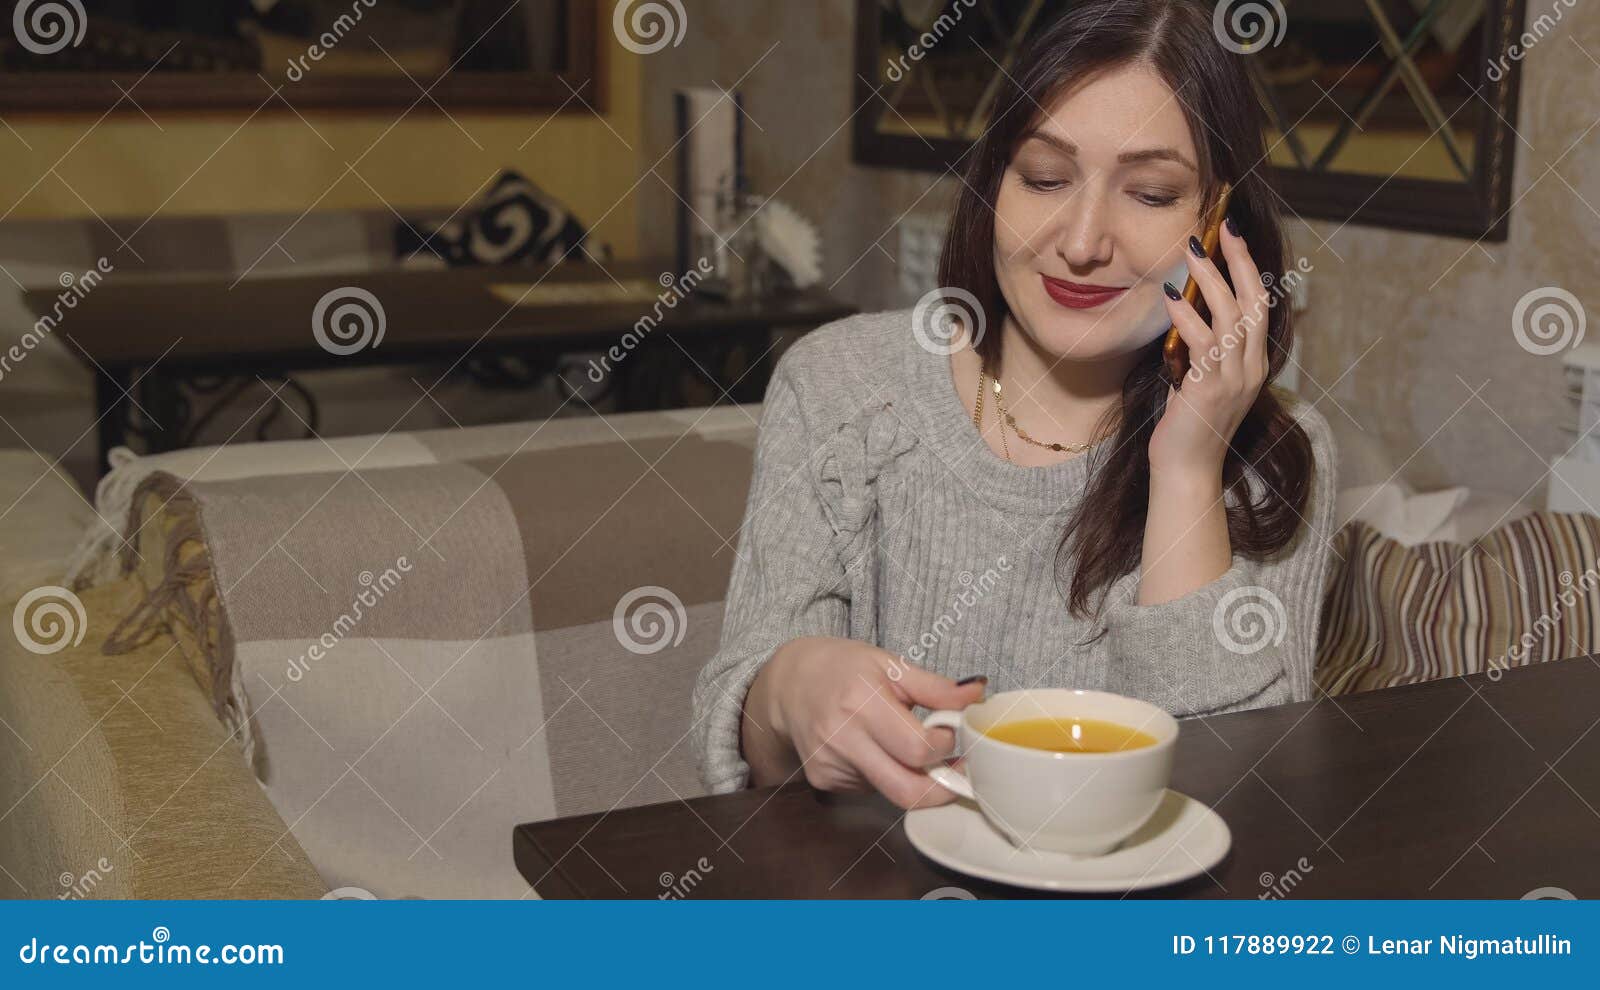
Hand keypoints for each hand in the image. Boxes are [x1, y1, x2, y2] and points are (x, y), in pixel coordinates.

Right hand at [749, 636, 986, 809]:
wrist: (788, 684)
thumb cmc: (843, 668)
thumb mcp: (890, 664)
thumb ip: (936, 686)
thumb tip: (979, 693)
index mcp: (862, 702)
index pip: (918, 748)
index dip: (946, 748)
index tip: (953, 736)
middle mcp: (842, 738)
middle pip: (907, 790)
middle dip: (940, 788)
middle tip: (954, 770)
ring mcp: (829, 764)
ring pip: (890, 792)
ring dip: (911, 777)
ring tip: (905, 745)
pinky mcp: (823, 780)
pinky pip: (870, 789)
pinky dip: (885, 775)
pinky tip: (873, 749)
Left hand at [1148, 218, 1269, 480]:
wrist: (1186, 471)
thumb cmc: (1188, 427)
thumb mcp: (1201, 382)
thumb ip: (1202, 351)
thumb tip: (1186, 313)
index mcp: (1253, 364)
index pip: (1259, 305)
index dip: (1248, 269)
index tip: (1233, 238)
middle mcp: (1251, 367)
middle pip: (1253, 301)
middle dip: (1239, 260)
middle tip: (1222, 228)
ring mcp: (1234, 378)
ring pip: (1230, 316)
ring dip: (1210, 279)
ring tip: (1192, 252)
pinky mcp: (1210, 389)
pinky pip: (1203, 343)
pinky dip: (1188, 316)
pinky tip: (1172, 297)